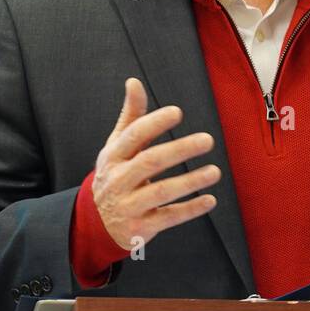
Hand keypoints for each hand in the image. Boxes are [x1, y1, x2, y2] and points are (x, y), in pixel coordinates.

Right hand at [91, 77, 219, 249]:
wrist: (94, 223)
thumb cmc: (114, 174)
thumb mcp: (116, 147)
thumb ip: (131, 116)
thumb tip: (134, 82)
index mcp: (113, 156)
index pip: (133, 136)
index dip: (154, 123)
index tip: (177, 112)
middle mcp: (118, 180)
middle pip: (149, 163)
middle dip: (179, 150)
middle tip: (208, 140)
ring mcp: (127, 206)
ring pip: (160, 193)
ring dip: (189, 182)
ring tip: (215, 171)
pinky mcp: (139, 228)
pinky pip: (167, 218)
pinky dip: (189, 210)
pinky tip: (210, 200)